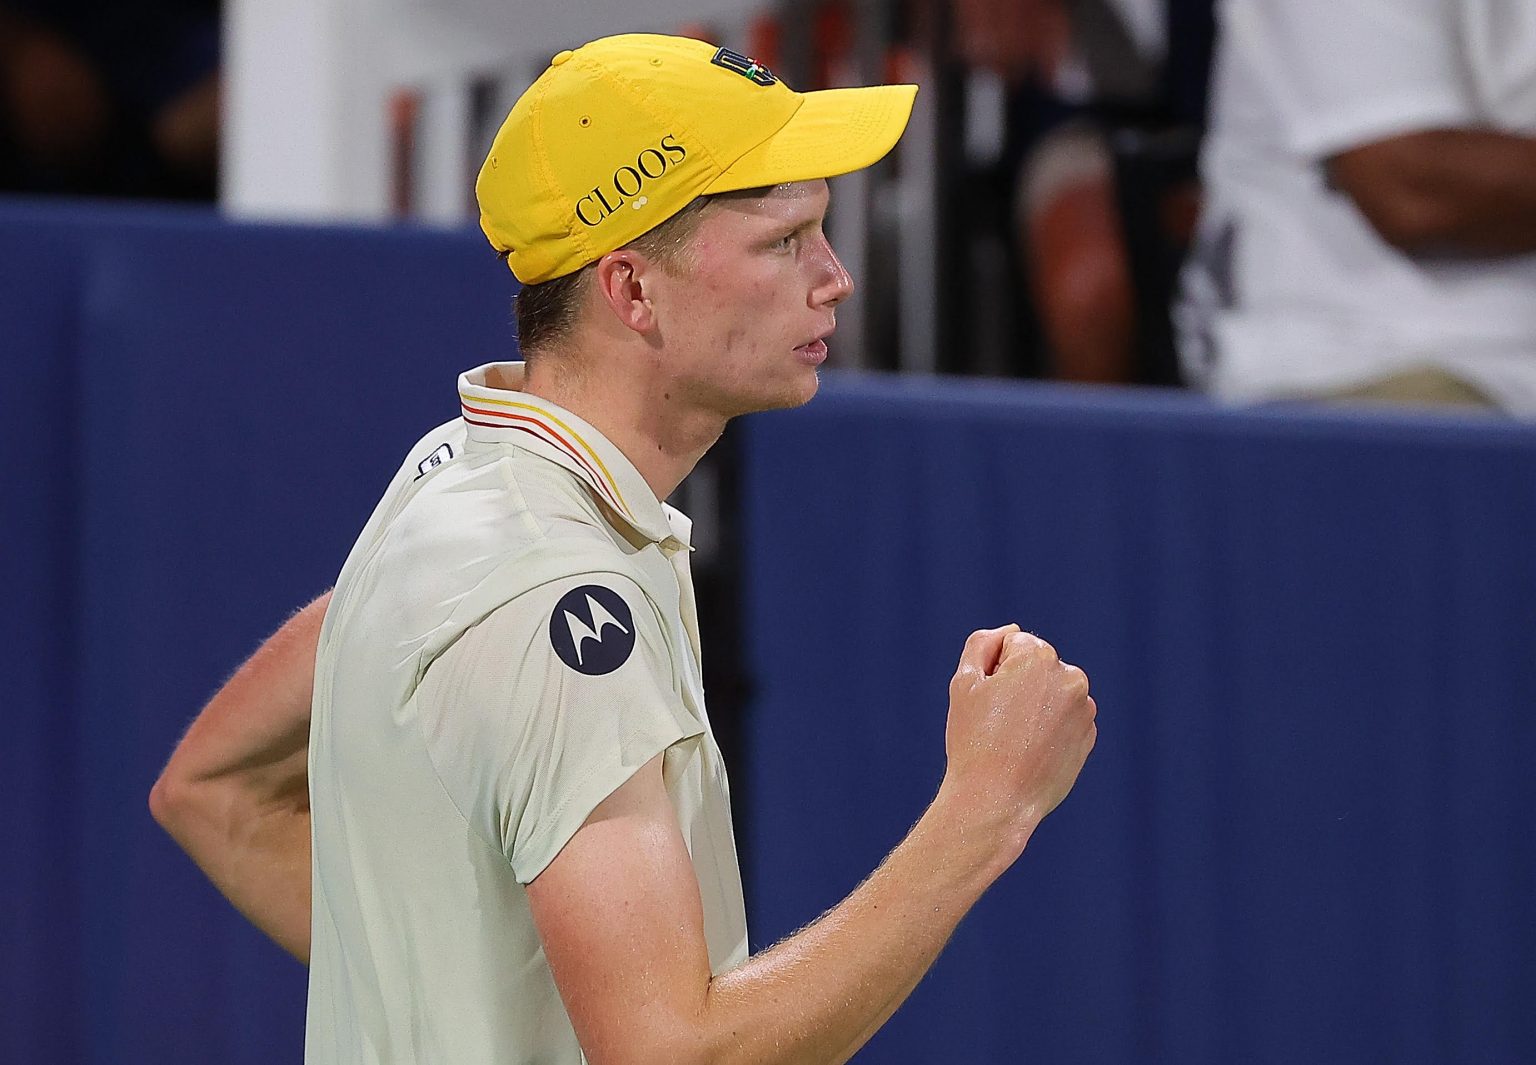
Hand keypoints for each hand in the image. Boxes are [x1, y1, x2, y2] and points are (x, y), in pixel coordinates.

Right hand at [937, 625, 1096, 870]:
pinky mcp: (1088, 736)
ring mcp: (1084, 709)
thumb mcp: (964, 683)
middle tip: (997, 722)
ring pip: (1051, 693)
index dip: (992, 671)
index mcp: (1039, 657)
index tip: (987, 701)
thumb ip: (982, 644)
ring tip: (1014, 739)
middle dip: (1018, 685)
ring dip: (1035, 706)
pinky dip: (1048, 729)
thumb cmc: (974, 741)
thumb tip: (1010, 632)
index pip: (1012, 646)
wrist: (996, 801)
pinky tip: (1030, 751)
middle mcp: (1070, 678)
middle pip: (1035, 667)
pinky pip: (1064, 720)